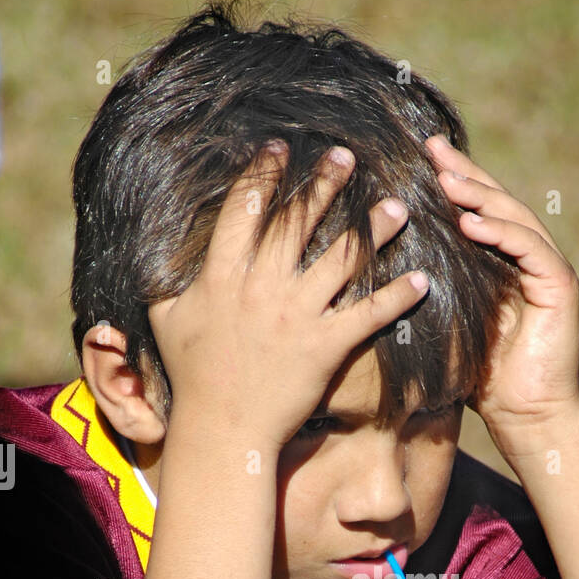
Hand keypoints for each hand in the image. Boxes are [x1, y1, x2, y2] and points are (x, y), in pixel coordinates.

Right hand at [149, 143, 428, 451]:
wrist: (224, 429)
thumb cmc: (193, 376)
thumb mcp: (166, 320)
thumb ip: (165, 284)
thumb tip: (156, 258)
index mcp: (222, 275)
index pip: (244, 210)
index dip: (264, 175)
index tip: (281, 149)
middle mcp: (262, 287)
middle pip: (298, 223)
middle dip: (325, 184)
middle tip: (348, 156)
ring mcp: (296, 316)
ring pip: (341, 260)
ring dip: (373, 230)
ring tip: (397, 206)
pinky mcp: (325, 347)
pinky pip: (367, 315)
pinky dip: (396, 297)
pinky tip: (421, 280)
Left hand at [425, 134, 578, 446]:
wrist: (526, 417)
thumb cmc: (483, 381)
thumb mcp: (448, 324)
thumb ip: (433, 290)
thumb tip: (385, 266)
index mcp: (503, 265)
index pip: (477, 212)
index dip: (451, 183)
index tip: (418, 158)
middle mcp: (529, 259)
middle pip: (496, 203)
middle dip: (463, 174)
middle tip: (432, 147)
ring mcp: (548, 269)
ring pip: (513, 218)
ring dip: (479, 196)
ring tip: (447, 179)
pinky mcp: (561, 286)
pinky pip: (529, 248)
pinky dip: (501, 233)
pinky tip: (472, 222)